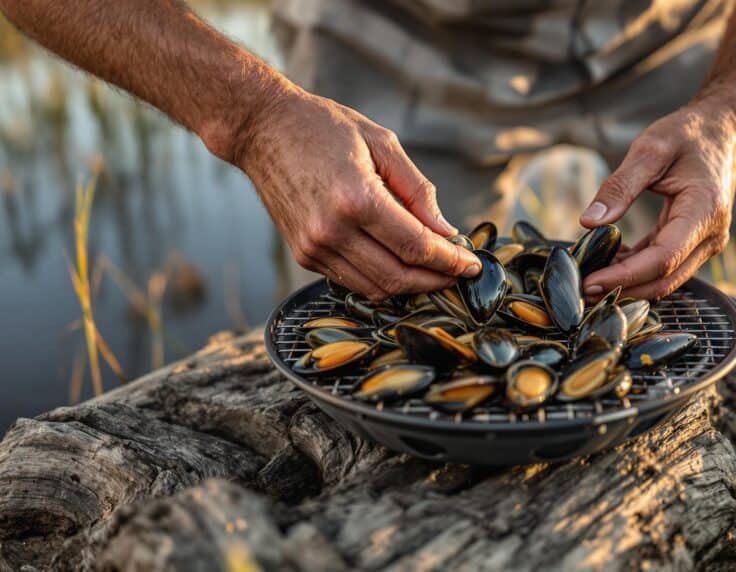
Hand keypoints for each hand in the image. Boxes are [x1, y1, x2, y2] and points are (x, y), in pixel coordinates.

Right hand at [231, 90, 480, 300]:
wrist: (262, 130)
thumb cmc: (325, 128)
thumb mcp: (381, 143)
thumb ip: (418, 190)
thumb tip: (446, 231)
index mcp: (357, 198)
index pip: (417, 247)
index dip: (450, 261)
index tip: (472, 265)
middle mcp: (333, 230)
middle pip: (399, 277)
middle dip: (436, 280)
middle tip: (458, 273)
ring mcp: (315, 247)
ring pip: (376, 288)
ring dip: (410, 285)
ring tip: (433, 270)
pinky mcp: (304, 255)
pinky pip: (353, 281)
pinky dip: (381, 279)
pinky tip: (398, 263)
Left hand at [579, 103, 735, 299]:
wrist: (724, 132)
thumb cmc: (690, 135)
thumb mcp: (651, 149)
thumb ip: (619, 186)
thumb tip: (589, 222)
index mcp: (704, 212)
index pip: (662, 259)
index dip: (624, 277)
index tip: (590, 282)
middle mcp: (711, 236)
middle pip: (664, 279)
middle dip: (623, 290)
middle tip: (581, 290)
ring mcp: (706, 243)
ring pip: (665, 279)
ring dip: (628, 284)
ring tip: (590, 277)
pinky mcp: (696, 244)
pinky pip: (665, 266)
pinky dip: (637, 269)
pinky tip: (609, 260)